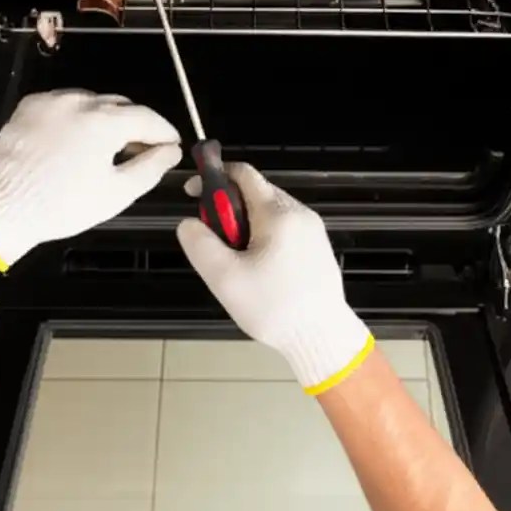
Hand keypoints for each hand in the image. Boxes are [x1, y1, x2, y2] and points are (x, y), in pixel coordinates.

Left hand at [0, 90, 181, 270]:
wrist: (4, 205)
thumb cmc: (63, 205)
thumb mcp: (117, 193)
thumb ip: (151, 167)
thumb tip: (171, 151)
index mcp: (105, 121)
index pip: (148, 118)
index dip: (165, 132)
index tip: (172, 144)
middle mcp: (80, 101)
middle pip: (121, 106)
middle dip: (136, 125)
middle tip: (141, 150)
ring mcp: (53, 100)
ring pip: (93, 102)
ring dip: (106, 119)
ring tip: (105, 147)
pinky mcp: (31, 105)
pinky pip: (65, 104)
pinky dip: (76, 117)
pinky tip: (74, 140)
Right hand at [176, 163, 371, 394]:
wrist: (321, 338)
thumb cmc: (275, 308)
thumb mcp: (224, 277)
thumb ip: (200, 243)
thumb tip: (188, 223)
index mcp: (277, 213)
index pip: (242, 173)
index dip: (212, 177)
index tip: (193, 194)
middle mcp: (299, 214)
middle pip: (254, 193)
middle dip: (227, 210)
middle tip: (216, 243)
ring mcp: (312, 231)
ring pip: (268, 213)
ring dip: (244, 228)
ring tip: (238, 265)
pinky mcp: (317, 249)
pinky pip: (283, 231)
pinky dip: (263, 240)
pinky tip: (259, 272)